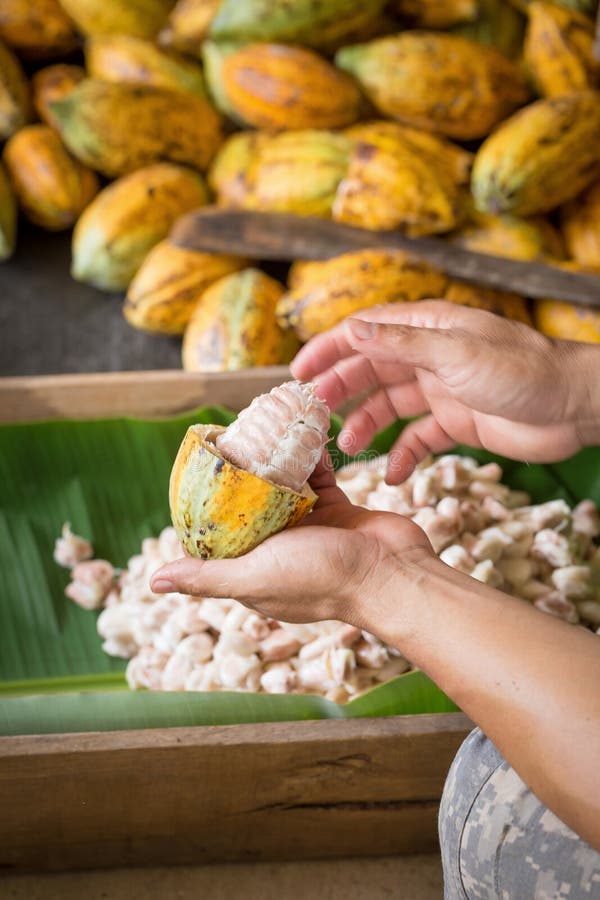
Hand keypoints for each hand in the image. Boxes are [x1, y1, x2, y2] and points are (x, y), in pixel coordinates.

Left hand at [150, 454, 432, 625]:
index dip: (206, 514)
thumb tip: (153, 583)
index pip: (219, 541)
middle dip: (240, 480)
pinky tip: (299, 432)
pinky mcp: (339, 510)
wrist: (393, 573)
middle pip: (251, 510)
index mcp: (255, 571)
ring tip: (260, 430)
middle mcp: (280, 551)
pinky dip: (310, 459)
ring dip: (275, 463)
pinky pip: (318, 478)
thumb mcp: (255, 576)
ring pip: (284, 490)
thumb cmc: (322, 579)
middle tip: (228, 444)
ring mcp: (311, 529)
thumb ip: (208, 577)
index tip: (197, 479)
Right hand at [291, 300, 598, 483]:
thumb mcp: (456, 353)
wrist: (572, 408)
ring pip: (389, 406)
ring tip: (348, 449)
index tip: (298, 373)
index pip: (365, 332)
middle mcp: (429, 357)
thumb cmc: (522, 370)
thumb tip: (352, 330)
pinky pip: (418, 439)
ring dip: (366, 426)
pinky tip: (392, 473)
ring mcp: (441, 391)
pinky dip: (402, 454)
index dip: (328, 349)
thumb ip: (402, 343)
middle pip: (370, 370)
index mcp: (427, 328)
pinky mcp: (456, 423)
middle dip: (340, 391)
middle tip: (313, 418)